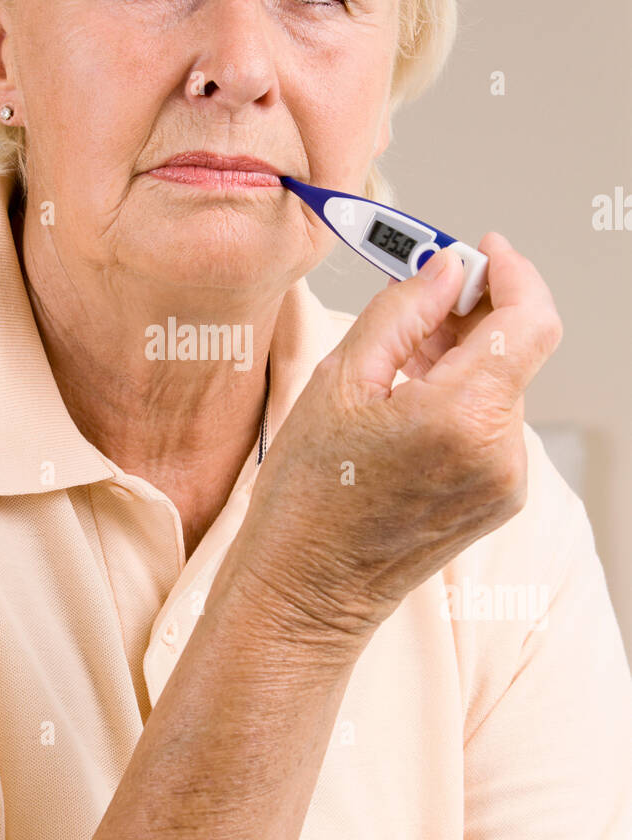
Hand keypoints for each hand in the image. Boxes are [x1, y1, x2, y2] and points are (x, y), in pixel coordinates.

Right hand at [227, 233, 562, 642]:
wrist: (309, 588)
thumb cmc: (309, 495)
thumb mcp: (339, 381)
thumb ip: (402, 312)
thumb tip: (442, 270)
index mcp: (464, 417)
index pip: (530, 319)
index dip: (512, 272)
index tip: (481, 251)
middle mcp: (501, 452)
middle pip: (517, 349)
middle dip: (474, 311)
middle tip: (419, 294)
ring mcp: (506, 481)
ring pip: (504, 384)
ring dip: (464, 355)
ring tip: (399, 357)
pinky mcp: (499, 498)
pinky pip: (494, 422)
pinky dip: (463, 395)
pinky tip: (411, 399)